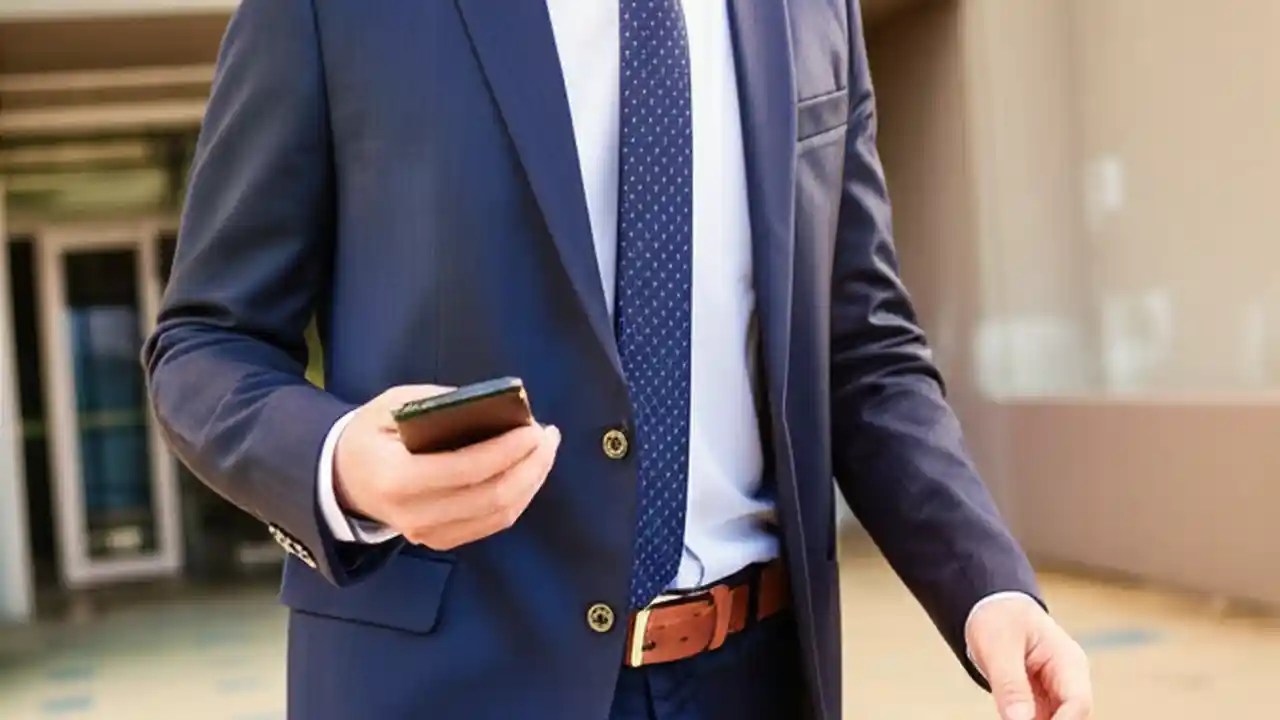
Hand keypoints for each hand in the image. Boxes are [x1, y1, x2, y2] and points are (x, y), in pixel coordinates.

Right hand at [333, 384, 559, 549]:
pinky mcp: (441, 540)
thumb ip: (440, 402)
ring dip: (531, 481)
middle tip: (548, 436)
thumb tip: (495, 405)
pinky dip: (519, 497)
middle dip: (530, 465)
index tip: (533, 428)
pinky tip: (530, 471)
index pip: (465, 469)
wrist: (342, 480)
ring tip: (545, 449)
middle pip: (490, 497)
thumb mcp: (391, 404)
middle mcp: (414, 515)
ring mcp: (428, 535)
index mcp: (397, 478)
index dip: (506, 451)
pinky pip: (492, 523)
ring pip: (498, 514)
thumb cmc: (370, 435)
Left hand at [966, 596, 1092, 719]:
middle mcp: (1068, 680)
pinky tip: (1008, 716)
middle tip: (1014, 718)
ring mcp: (1055, 692)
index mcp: (1068, 660)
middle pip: (1071, 716)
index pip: (1078, 701)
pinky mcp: (1040, 701)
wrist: (994, 610)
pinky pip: (1039, 719)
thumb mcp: (998, 646)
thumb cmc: (999, 619)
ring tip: (1009, 713)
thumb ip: (1010, 684)